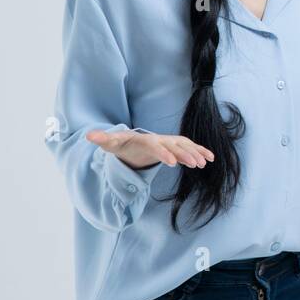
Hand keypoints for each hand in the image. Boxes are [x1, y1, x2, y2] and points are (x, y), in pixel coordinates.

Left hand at [86, 129, 213, 170]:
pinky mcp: (176, 146)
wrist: (133, 142)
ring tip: (205, 163)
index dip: (163, 154)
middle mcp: (161, 139)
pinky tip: (211, 159)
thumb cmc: (123, 144)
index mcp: (146, 140)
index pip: (156, 146)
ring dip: (195, 153)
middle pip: (174, 145)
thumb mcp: (112, 143)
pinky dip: (201, 151)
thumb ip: (103, 139)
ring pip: (185, 146)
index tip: (172, 163)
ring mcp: (170, 142)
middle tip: (195, 164)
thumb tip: (88, 135)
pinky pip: (191, 147)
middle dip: (184, 154)